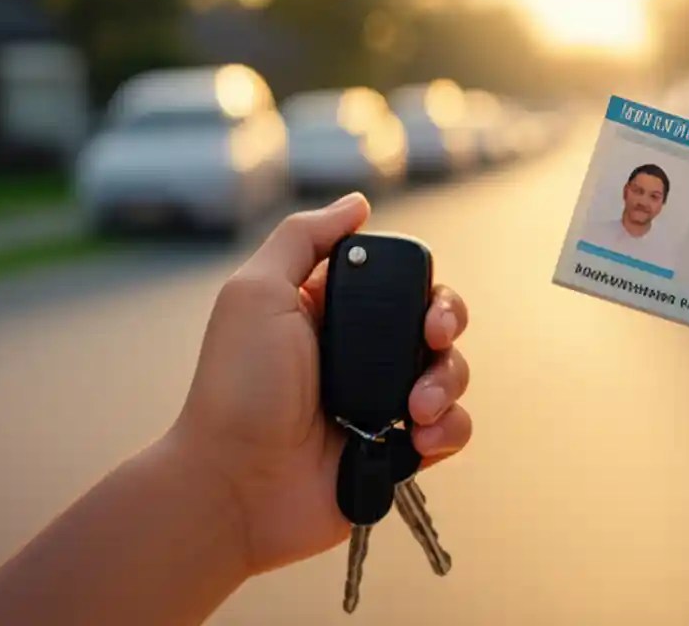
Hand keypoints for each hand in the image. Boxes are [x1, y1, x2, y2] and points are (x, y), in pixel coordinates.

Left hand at [171, 193, 472, 574]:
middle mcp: (362, 355)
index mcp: (332, 313)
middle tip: (431, 344)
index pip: (402, 283)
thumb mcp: (256, 293)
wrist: (236, 486)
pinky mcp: (399, 452)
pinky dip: (449, 429)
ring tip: (414, 410)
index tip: (421, 303)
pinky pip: (452, 429)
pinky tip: (420, 438)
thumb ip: (304, 239)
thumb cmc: (237, 390)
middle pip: (437, 324)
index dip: (425, 286)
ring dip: (447, 383)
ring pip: (452, 374)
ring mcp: (383, 404)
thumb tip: (357, 204)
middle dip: (446, 329)